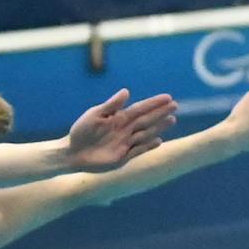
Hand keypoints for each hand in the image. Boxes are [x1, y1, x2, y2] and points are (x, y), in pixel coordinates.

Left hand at [62, 88, 177, 170]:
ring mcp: (125, 143)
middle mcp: (125, 129)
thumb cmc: (82, 131)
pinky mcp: (123, 157)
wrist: (73, 153)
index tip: (168, 97)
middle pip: (147, 119)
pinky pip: (138, 150)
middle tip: (175, 106)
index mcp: (119, 117)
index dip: (154, 103)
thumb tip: (127, 91)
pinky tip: (159, 140)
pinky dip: (148, 146)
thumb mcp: (95, 115)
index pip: (140, 108)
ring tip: (172, 120)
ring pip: (146, 133)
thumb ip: (111, 105)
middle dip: (160, 113)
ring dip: (159, 127)